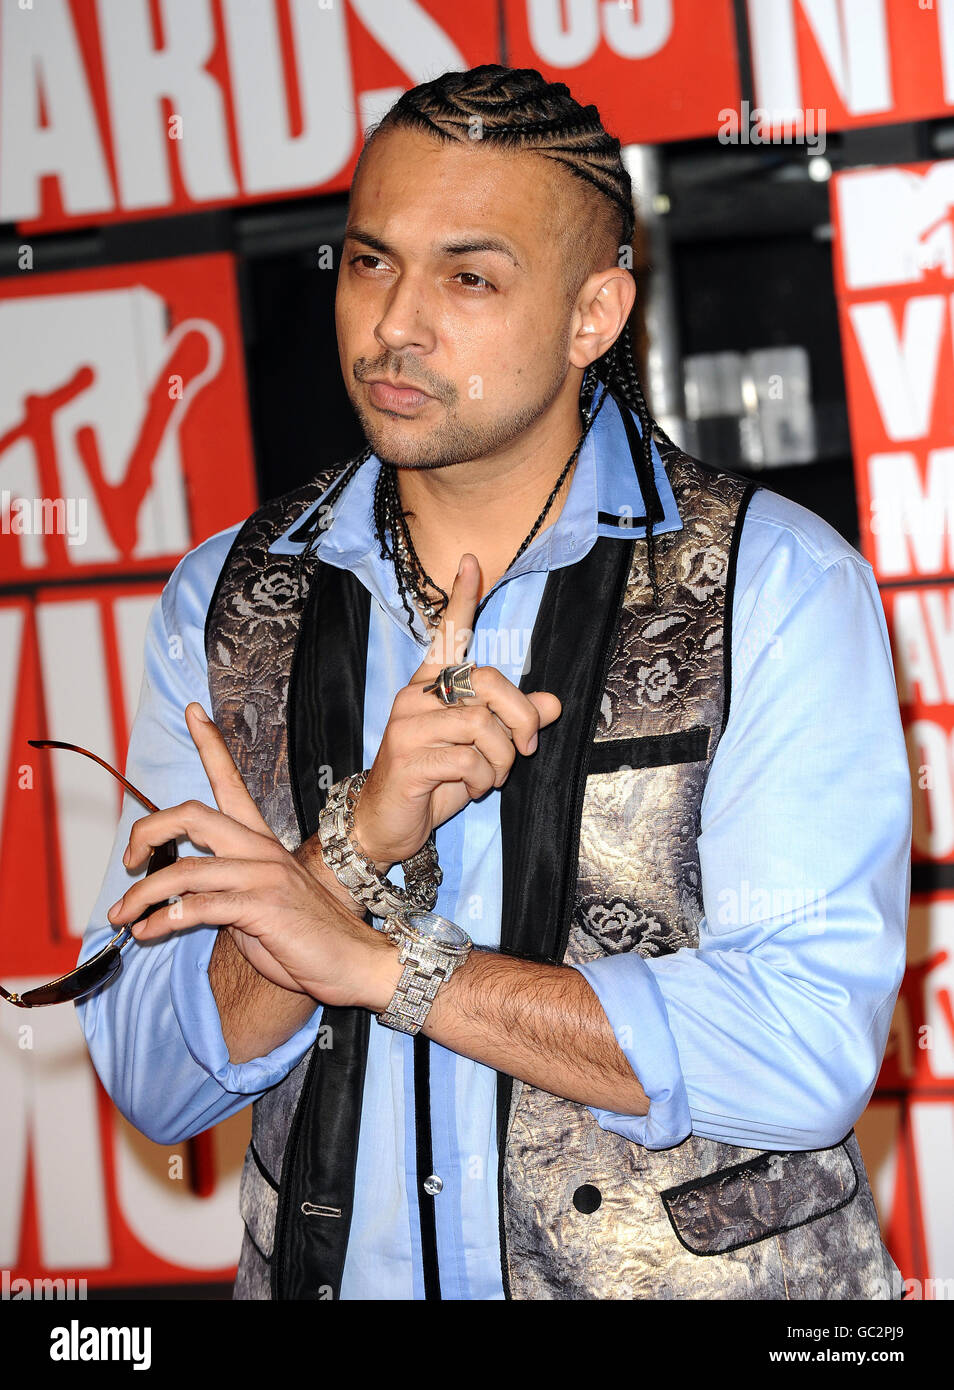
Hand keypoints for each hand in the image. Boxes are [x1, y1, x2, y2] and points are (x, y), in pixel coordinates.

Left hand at [105, 703, 391, 1007]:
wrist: (352, 962)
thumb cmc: (306, 936)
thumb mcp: (260, 902)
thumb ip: (223, 889)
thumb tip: (179, 896)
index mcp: (261, 842)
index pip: (232, 783)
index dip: (210, 744)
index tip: (193, 713)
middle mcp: (260, 850)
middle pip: (192, 815)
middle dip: (147, 830)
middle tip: (129, 858)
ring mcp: (262, 876)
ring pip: (184, 870)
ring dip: (142, 895)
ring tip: (123, 915)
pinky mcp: (260, 907)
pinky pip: (195, 909)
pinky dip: (162, 922)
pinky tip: (148, 932)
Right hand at [352, 552, 561, 868]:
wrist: (388, 824)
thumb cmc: (435, 780)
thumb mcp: (481, 749)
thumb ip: (512, 722)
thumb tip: (554, 704)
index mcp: (430, 686)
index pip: (448, 636)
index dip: (462, 600)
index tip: (472, 562)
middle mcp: (415, 697)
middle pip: (488, 683)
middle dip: (521, 720)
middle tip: (525, 751)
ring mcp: (407, 725)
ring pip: (482, 725)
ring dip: (502, 760)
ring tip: (491, 777)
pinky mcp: (409, 757)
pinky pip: (469, 760)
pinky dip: (484, 780)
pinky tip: (471, 789)